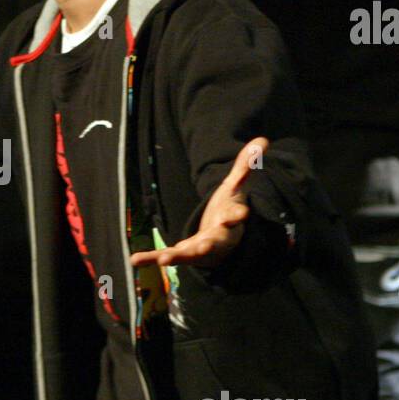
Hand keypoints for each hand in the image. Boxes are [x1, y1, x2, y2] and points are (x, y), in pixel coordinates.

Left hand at [129, 138, 269, 269]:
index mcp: (231, 219)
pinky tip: (136, 259)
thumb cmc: (227, 212)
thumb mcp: (234, 188)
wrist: (223, 243)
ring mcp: (200, 249)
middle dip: (210, 244)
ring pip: (191, 255)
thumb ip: (244, 166)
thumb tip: (262, 139)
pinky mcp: (184, 254)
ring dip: (177, 256)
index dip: (238, 214)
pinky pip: (168, 257)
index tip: (242, 214)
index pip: (237, 216)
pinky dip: (151, 258)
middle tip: (204, 246)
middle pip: (216, 242)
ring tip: (164, 259)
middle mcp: (218, 238)